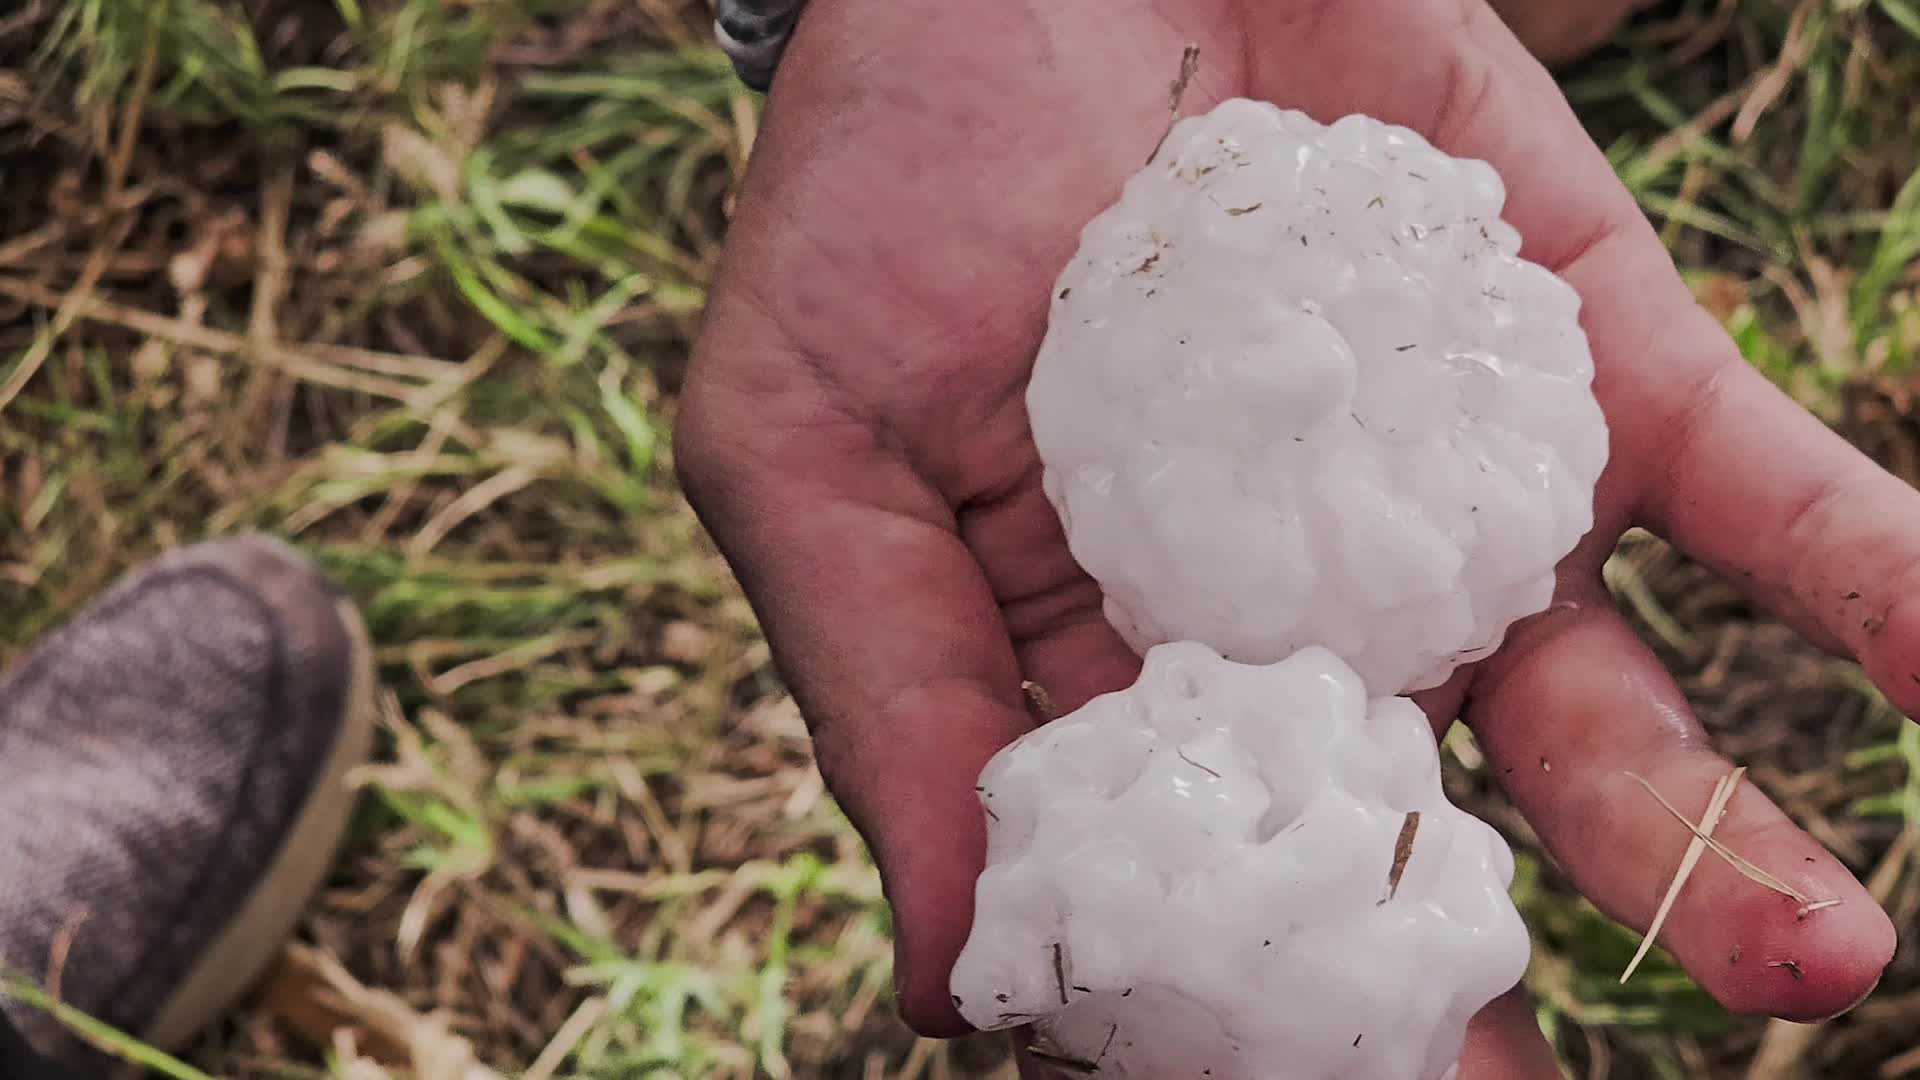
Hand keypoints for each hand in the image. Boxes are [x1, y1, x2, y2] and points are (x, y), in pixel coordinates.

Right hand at [674, 0, 1902, 1070]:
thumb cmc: (877, 181)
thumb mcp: (808, 435)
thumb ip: (887, 684)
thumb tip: (941, 975)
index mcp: (1107, 664)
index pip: (1202, 884)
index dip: (1266, 1012)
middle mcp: (1300, 617)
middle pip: (1415, 839)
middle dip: (1491, 981)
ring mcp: (1454, 495)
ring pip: (1598, 707)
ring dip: (1712, 841)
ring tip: (1821, 955)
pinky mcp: (1583, 352)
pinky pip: (1747, 482)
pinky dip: (1858, 571)